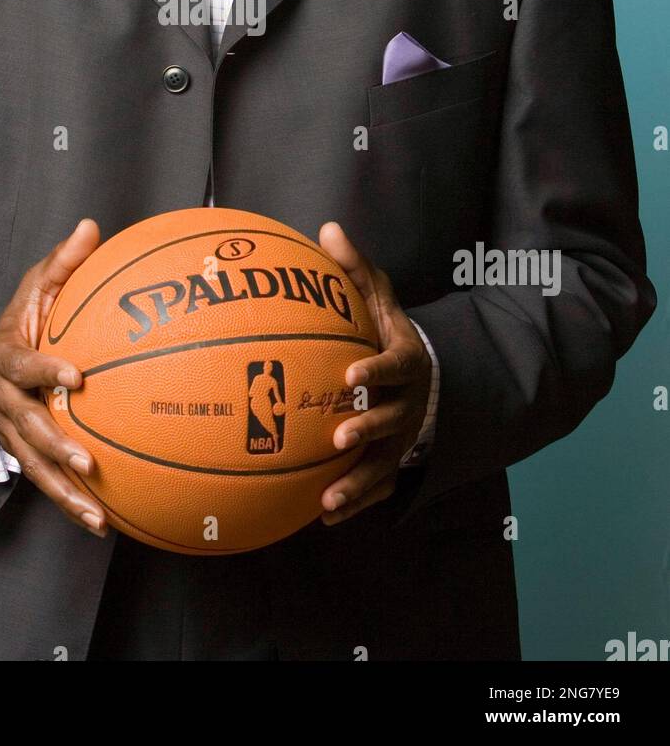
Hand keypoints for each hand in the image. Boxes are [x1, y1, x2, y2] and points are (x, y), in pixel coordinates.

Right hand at [0, 218, 107, 537]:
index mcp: (5, 358)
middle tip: (88, 460)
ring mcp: (10, 433)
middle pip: (26, 428)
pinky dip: (69, 504)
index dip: (46, 370)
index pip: (23, 366)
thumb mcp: (35, 287)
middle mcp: (4, 402)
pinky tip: (103, 524)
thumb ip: (62, 262)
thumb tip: (92, 226)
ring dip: (64, 491)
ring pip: (33, 467)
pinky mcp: (22, 455)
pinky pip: (44, 482)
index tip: (77, 375)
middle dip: (55, 446)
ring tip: (96, 514)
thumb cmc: (22, 320)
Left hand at [317, 221, 431, 525]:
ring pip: (384, 464)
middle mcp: (408, 404)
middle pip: (391, 420)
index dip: (374, 372)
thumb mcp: (379, 298)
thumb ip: (355, 268)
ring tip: (329, 498)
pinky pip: (375, 488)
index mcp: (406, 362)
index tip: (349, 376)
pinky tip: (322, 517)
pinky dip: (354, 503)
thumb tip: (328, 228)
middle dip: (367, 429)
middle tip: (339, 436)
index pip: (393, 367)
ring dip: (358, 482)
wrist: (423, 378)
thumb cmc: (389, 334)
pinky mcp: (394, 462)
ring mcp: (403, 438)